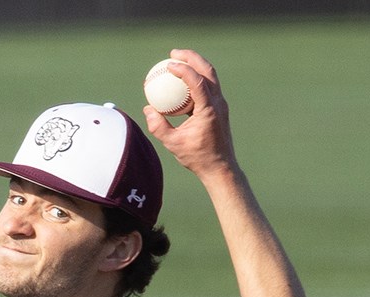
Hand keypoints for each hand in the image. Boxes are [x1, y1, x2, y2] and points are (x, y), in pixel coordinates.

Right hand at [142, 49, 236, 179]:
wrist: (220, 168)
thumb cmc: (198, 158)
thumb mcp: (173, 144)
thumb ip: (158, 127)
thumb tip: (148, 109)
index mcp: (209, 110)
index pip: (198, 82)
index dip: (183, 69)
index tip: (168, 64)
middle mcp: (218, 104)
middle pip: (208, 71)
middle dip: (191, 58)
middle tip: (173, 54)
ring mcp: (221, 105)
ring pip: (210, 76)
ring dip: (195, 65)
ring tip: (177, 62)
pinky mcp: (220, 108)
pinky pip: (208, 87)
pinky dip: (196, 79)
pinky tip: (181, 83)